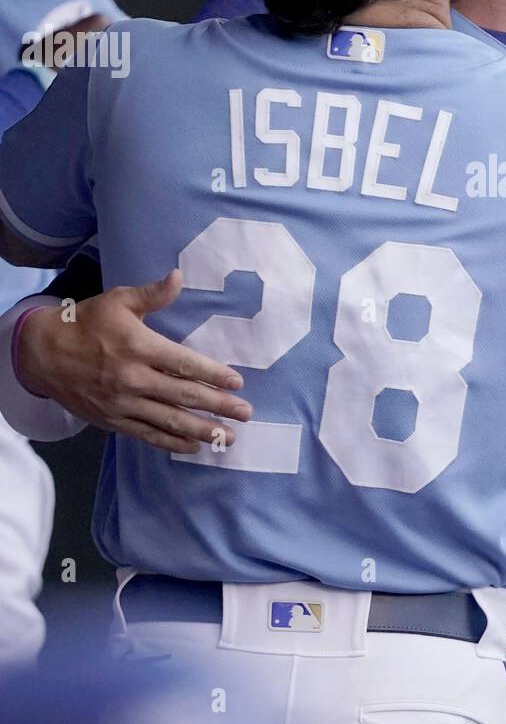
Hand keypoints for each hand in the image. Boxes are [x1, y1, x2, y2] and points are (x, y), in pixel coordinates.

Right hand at [17, 269, 251, 453]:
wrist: (42, 354)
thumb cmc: (86, 323)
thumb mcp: (118, 301)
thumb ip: (152, 294)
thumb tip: (178, 276)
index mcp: (139, 347)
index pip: (185, 364)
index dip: (214, 375)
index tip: (237, 383)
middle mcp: (133, 379)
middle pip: (184, 395)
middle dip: (218, 405)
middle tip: (245, 413)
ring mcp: (123, 404)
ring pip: (169, 421)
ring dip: (202, 430)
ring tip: (228, 437)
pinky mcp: (113, 420)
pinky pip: (147, 435)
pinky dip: (172, 442)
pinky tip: (194, 446)